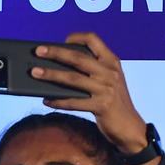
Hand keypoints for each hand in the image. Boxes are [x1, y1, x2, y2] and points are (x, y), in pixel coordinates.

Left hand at [31, 32, 147, 154]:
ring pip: (73, 79)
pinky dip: (58, 101)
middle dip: (55, 53)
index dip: (77, 38)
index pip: (94, 40)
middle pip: (78, 58)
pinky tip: (46, 100)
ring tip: (34, 72)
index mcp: (112, 62)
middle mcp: (110, 72)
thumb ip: (92, 71)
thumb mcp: (108, 81)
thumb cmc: (113, 102)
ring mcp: (106, 89)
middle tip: (38, 51)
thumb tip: (58, 67)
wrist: (130, 127)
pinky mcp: (101, 106)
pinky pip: (73, 102)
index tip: (62, 41)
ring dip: (51, 74)